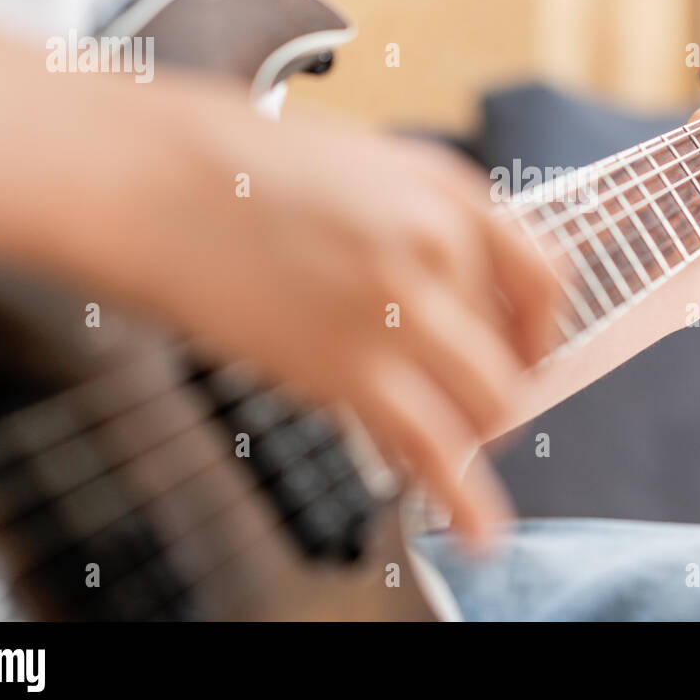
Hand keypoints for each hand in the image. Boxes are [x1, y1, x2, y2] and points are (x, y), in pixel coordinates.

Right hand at [92, 100, 559, 548]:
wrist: (155, 178)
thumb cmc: (240, 172)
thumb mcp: (362, 169)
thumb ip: (417, 224)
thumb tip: (449, 295)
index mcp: (449, 190)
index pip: (544, 278)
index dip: (541, 334)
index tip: (528, 359)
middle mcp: (441, 243)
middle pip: (513, 355)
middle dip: (500, 396)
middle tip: (475, 417)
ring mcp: (400, 304)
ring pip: (487, 404)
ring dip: (480, 441)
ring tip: (457, 460)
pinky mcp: (350, 363)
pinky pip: (434, 448)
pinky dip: (466, 499)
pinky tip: (479, 531)